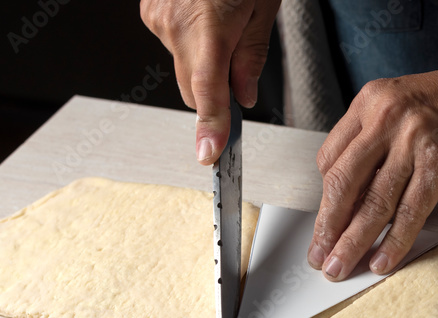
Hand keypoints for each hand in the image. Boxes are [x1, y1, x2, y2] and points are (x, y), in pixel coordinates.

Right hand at [140, 0, 280, 163]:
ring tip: (226, 23)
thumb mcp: (263, 7)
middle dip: (217, 92)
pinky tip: (206, 16)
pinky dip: (192, 42)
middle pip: (193, 87)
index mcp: (208, 27)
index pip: (207, 92)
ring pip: (184, 66)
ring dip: (205, 62)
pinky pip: (173, 44)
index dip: (211, 127)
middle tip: (242, 70)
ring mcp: (157, 18)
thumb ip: (251, 57)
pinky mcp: (149, 11)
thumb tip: (243, 97)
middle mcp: (175, 25)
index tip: (210, 156)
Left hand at [308, 47, 437, 280]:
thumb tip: (362, 193)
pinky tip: (382, 261)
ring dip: (353, 242)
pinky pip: (410, 211)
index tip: (325, 227)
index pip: (332, 158)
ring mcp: (414, 140)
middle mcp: (387, 117)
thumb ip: (382, 142)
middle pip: (342, 183)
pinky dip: (394, 242)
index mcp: (372, 101)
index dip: (325, 200)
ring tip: (341, 267)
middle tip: (320, 258)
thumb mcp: (410, 108)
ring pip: (373, 202)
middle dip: (327, 228)